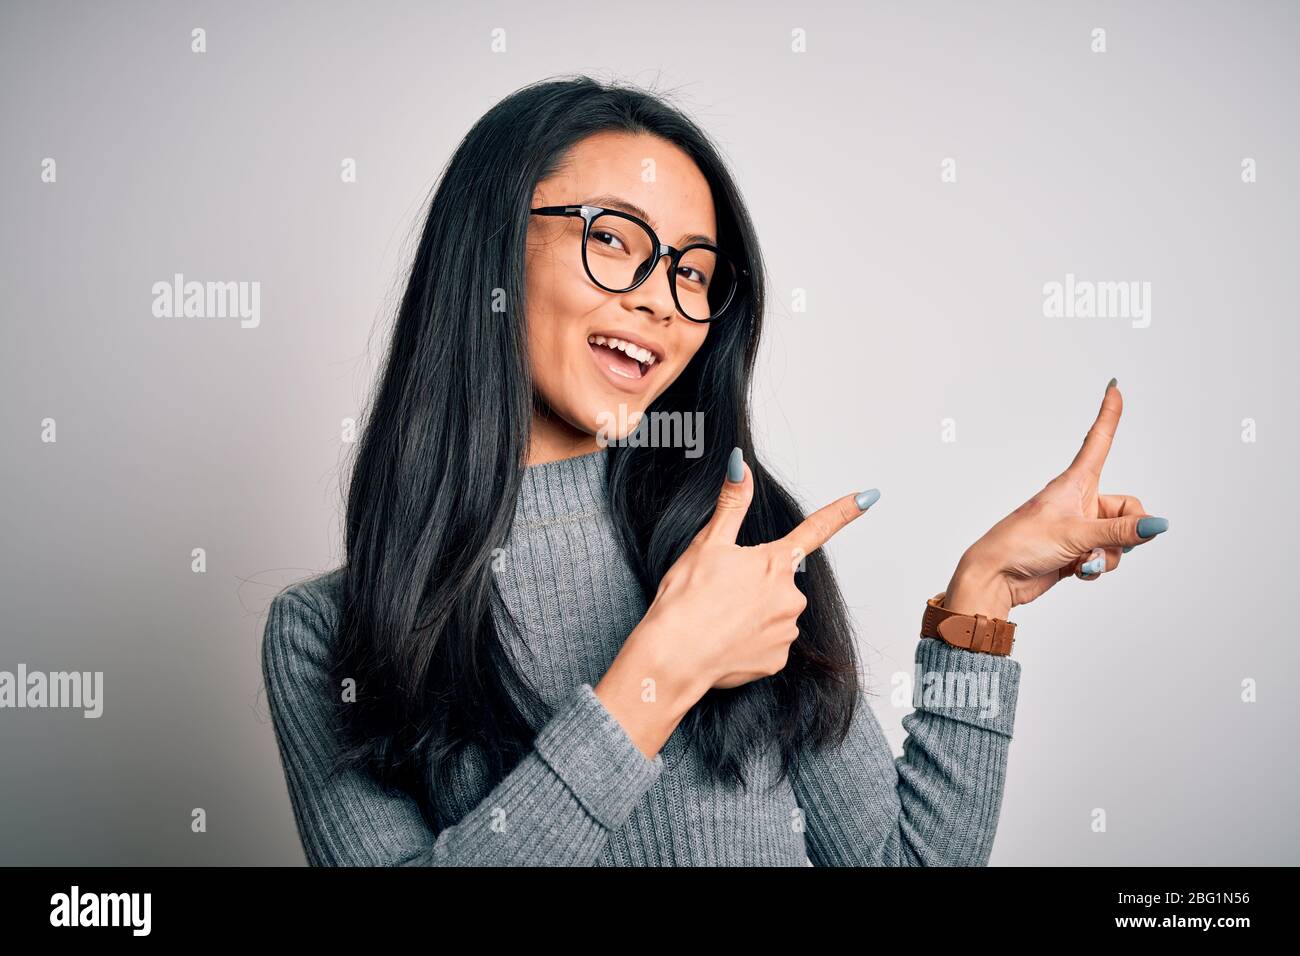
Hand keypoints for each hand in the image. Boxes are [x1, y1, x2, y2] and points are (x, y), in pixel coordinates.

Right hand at [632, 447, 876, 692]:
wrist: (675, 657)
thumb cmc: (686, 599)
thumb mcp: (707, 544)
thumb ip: (731, 504)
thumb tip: (740, 464)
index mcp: (774, 562)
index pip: (816, 529)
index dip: (843, 511)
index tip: (868, 497)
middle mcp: (789, 596)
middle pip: (780, 582)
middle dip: (756, 585)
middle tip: (720, 594)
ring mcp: (786, 630)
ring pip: (775, 614)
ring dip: (752, 615)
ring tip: (719, 620)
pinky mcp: (776, 660)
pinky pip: (768, 644)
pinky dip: (750, 642)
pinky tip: (726, 642)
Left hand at [945, 379, 1169, 618]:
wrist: (997, 577)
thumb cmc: (1022, 544)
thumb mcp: (1077, 534)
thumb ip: (1120, 532)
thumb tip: (1157, 526)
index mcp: (1074, 484)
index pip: (1098, 441)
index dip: (1109, 415)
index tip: (1114, 387)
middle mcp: (1079, 502)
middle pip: (1128, 509)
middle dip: (1129, 532)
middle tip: (1106, 543)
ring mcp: (1078, 527)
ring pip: (1119, 539)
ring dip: (1110, 554)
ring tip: (1083, 560)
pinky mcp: (1076, 550)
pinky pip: (1105, 556)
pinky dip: (1097, 567)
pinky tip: (1077, 571)